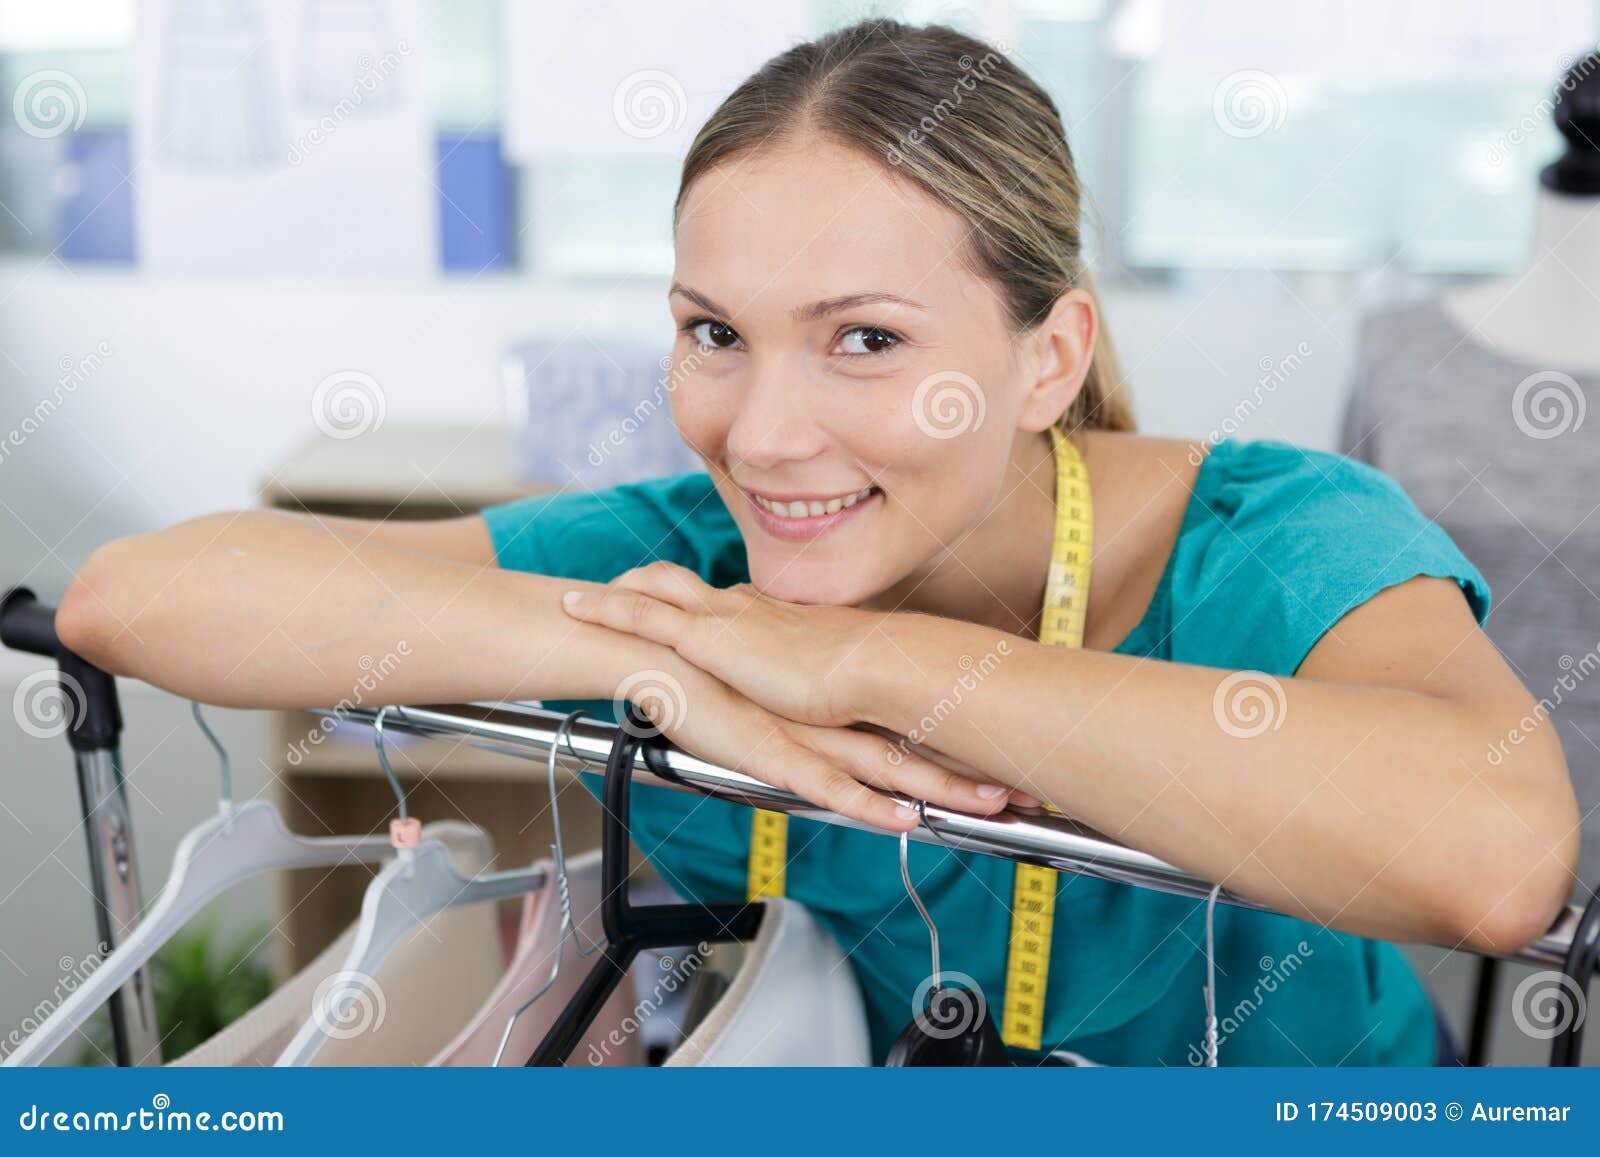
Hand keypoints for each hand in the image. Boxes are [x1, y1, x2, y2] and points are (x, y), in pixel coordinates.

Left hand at [561, 560, 879, 727]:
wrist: (868, 668)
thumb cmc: (862, 682)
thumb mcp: (829, 686)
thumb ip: (815, 692)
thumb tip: (819, 710)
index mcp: (770, 618)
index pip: (720, 603)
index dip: (692, 607)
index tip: (678, 616)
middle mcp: (741, 607)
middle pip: (678, 582)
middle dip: (643, 585)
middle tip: (615, 595)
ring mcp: (719, 616)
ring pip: (650, 587)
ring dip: (612, 592)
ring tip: (577, 604)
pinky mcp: (702, 635)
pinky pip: (637, 611)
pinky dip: (603, 607)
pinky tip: (572, 610)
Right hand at [612, 650, 1013, 832]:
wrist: (653, 651)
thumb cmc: (709, 671)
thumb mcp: (773, 690)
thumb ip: (809, 703)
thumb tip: (835, 714)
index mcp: (839, 696)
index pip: (915, 720)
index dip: (965, 739)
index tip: (1013, 757)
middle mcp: (835, 710)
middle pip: (919, 741)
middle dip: (976, 767)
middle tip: (1034, 788)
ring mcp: (809, 730)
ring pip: (889, 764)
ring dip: (943, 786)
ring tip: (995, 805)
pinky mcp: (774, 749)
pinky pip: (830, 784)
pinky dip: (870, 803)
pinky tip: (904, 819)